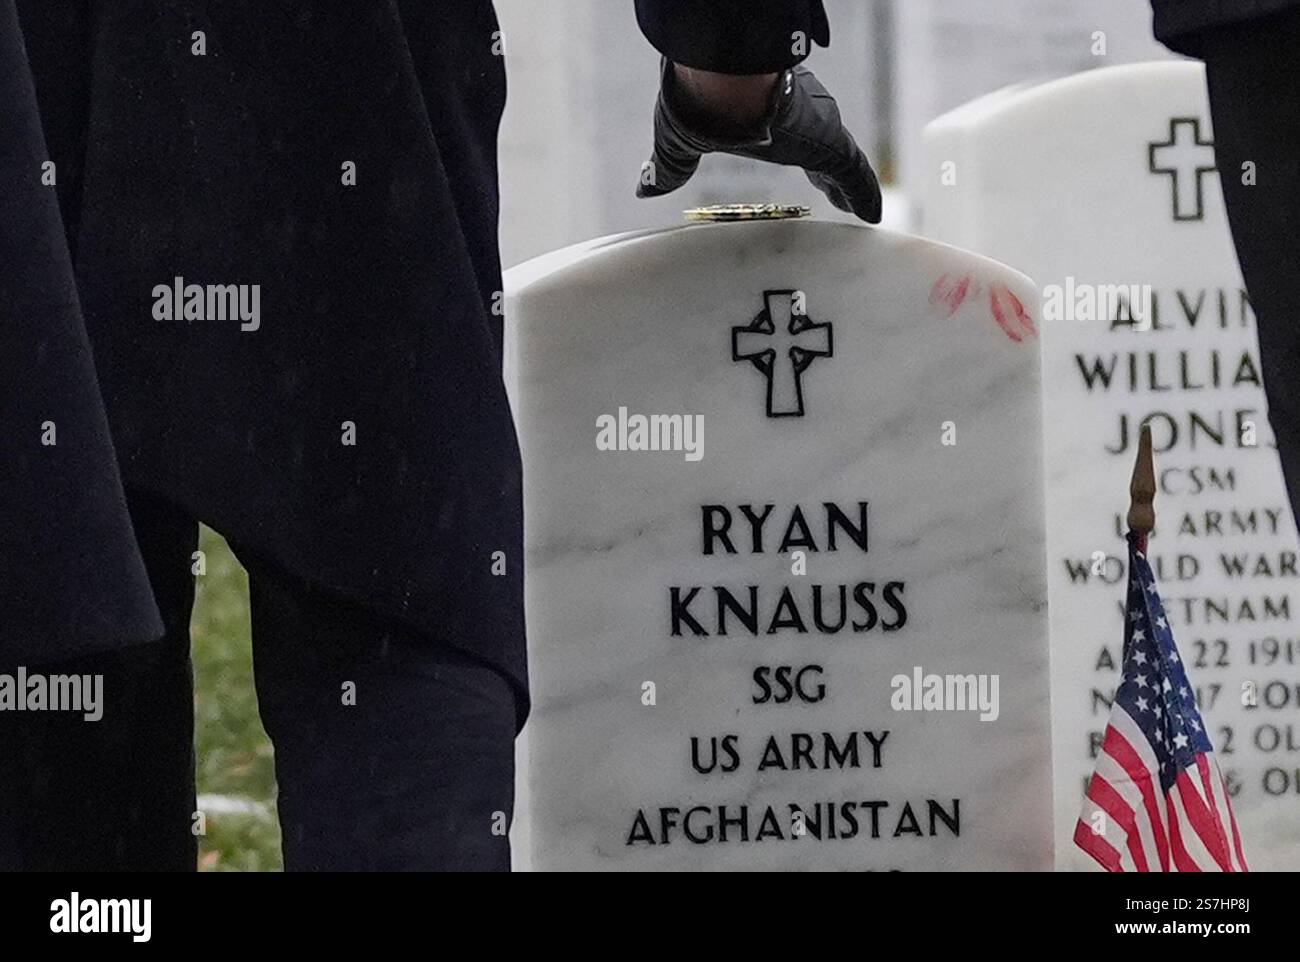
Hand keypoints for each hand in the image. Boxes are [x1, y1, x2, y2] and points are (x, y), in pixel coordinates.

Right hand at [637, 60, 881, 223]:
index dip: (800, 160)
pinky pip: (854, 174)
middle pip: (820, 152)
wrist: (717, 81)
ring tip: (861, 207)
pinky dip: (863, 194)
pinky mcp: (828, 144)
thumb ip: (669, 167)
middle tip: (838, 195)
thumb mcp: (679, 143)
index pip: (789, 142)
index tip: (807, 176)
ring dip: (849, 185)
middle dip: (828, 175)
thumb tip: (643, 188)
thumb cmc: (697, 101)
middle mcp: (796, 121)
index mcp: (764, 121)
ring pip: (841, 161)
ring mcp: (817, 130)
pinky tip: (872, 214)